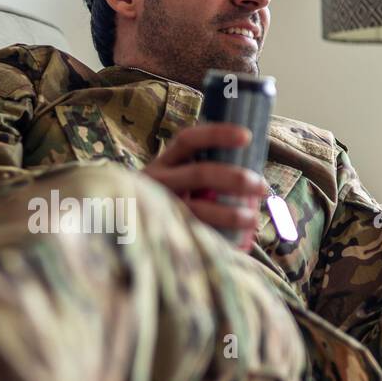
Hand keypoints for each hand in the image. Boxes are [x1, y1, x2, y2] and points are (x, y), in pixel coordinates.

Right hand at [144, 122, 269, 249]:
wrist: (119, 226)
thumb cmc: (164, 200)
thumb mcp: (173, 180)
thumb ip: (203, 175)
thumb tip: (252, 180)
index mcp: (164, 162)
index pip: (188, 140)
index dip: (218, 135)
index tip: (247, 136)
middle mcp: (157, 181)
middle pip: (199, 174)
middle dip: (235, 179)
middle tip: (262, 187)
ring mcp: (158, 208)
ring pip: (196, 209)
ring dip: (229, 214)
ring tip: (253, 220)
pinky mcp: (162, 233)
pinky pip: (191, 234)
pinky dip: (216, 239)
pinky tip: (235, 245)